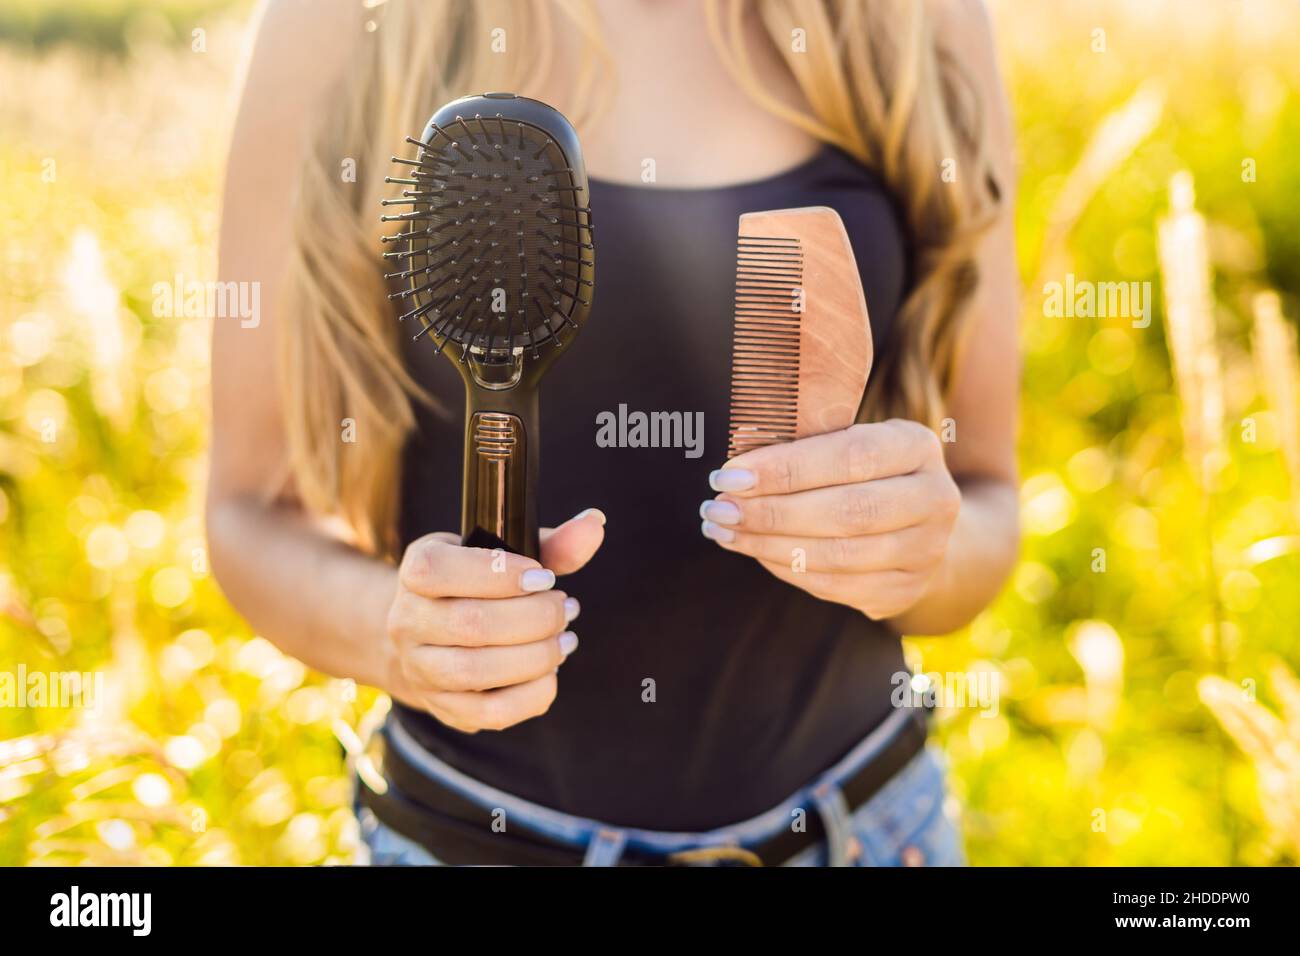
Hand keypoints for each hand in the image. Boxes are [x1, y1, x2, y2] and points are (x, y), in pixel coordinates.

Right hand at [384, 509, 605, 732]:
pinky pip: (491, 713)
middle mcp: (407, 621)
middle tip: (566, 609)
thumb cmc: (478, 586)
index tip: (544, 577)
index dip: (499, 573)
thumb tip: (594, 524)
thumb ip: (550, 544)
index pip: (438, 569)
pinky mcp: (445, 707)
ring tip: (564, 640)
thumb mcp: (503, 554)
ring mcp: (420, 670)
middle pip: (471, 624)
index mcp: (417, 571)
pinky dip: (533, 694)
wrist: (434, 637)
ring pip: (477, 671)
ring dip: (537, 656)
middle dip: (535, 617)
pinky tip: (550, 672)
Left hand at [699, 420, 959, 620]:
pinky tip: (753, 550)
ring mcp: (925, 551)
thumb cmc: (865, 469)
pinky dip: (785, 568)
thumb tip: (735, 466)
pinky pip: (834, 585)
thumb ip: (807, 445)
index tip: (730, 475)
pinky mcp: (903, 590)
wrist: (921, 522)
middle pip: (846, 512)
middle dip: (770, 511)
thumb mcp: (852, 439)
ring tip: (722, 529)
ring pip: (837, 554)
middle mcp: (935, 499)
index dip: (786, 468)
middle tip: (717, 508)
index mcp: (919, 446)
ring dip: (767, 544)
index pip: (850, 456)